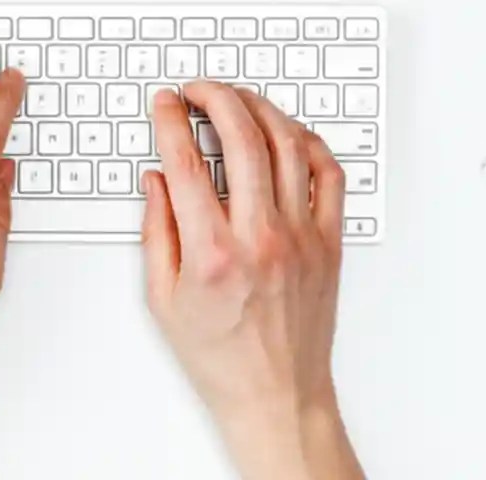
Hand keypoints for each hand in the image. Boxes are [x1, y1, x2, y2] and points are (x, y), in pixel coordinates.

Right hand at [142, 82, 363, 479]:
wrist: (276, 396)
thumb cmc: (220, 358)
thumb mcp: (162, 300)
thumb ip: (156, 232)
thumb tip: (156, 179)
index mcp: (211, 254)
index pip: (187, 164)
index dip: (171, 121)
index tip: (165, 103)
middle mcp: (260, 239)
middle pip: (243, 138)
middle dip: (217, 97)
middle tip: (200, 90)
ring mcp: (301, 237)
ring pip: (289, 146)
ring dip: (261, 109)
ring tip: (239, 100)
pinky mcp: (328, 243)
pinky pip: (329, 176)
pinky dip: (310, 143)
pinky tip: (288, 133)